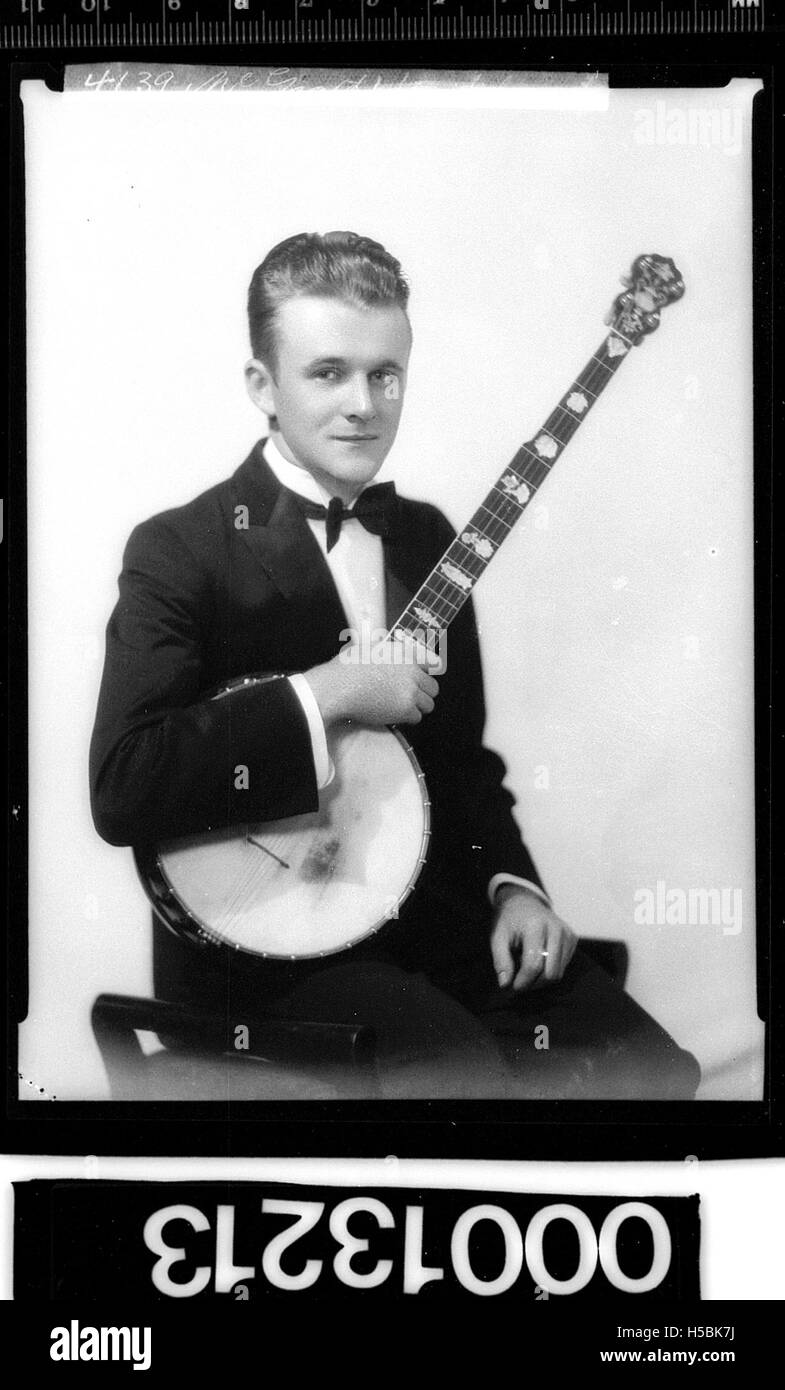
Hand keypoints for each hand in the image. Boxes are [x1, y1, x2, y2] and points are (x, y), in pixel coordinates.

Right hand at [305, 641, 439, 728]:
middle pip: (433, 687)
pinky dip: (407, 719)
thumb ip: (382, 649)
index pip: (430, 663)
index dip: (424, 674)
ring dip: (417, 707)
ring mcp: (410, 691)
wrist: (338, 687)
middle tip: (410, 698)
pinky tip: (395, 715)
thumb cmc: (346, 668)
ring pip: (428, 704)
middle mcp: (412, 671)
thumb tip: (381, 647)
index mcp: (404, 654)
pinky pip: (416, 718)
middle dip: (423, 693)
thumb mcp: (367, 647)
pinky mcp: (405, 709)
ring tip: (402, 708)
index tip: (420, 680)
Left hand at [490, 887, 577, 990]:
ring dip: (541, 979)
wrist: (524, 903)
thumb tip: (505, 984)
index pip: (534, 964)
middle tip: (520, 982)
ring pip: (558, 973)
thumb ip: (501, 960)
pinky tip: (538, 961)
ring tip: (526, 970)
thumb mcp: (497, 937)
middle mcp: (556, 929)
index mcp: (536, 926)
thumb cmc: (510, 921)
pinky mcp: (573, 938)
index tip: (512, 987)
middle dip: (533, 983)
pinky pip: (564, 967)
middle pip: (550, 973)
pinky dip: (549, 970)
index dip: (523, 981)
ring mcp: (567, 933)